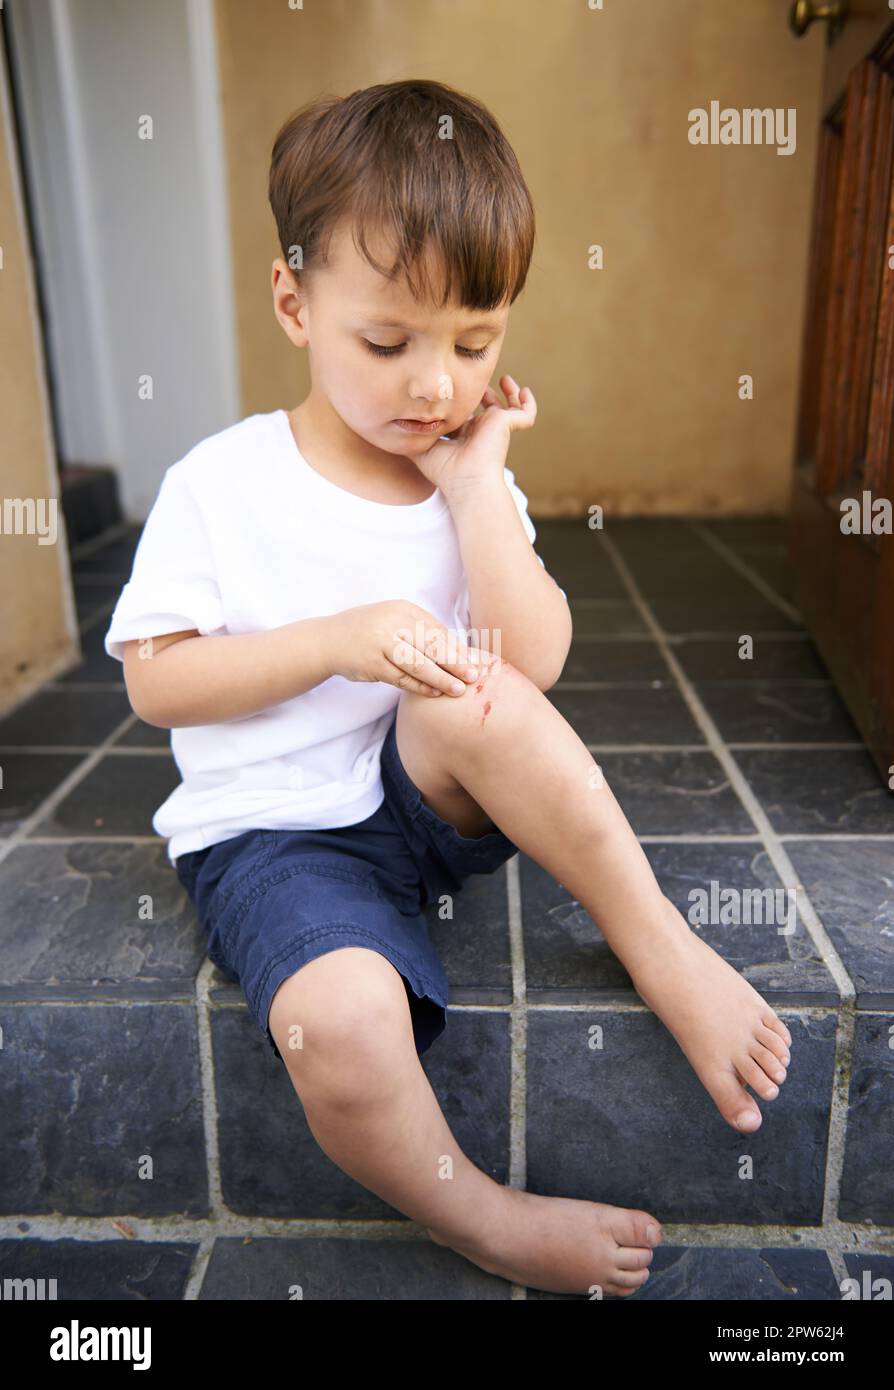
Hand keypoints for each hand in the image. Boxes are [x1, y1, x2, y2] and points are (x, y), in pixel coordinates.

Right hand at [324, 601, 499, 697]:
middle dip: (456, 663)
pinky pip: (401, 678)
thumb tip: (459, 651)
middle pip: (432, 646)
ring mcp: (381, 642)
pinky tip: (434, 692)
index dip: (458, 648)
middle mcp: (393, 622)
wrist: (328, 640)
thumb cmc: (369, 632)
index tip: (476, 662)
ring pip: (419, 664)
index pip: (438, 630)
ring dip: (441, 679)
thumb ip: (421, 632)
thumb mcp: (394, 621)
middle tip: (474, 677)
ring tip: (458, 690)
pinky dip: (419, 686)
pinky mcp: (372, 663)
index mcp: (403, 609)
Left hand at [412, 374, 536, 499]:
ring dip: (509, 394)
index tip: (452, 391)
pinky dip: (528, 403)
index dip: (461, 404)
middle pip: (487, 409)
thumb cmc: (445, 472)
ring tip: (505, 380)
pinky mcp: (507, 424)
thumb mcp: (422, 448)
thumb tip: (396, 422)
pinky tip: (523, 391)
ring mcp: (496, 428)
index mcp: (464, 437)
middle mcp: (481, 431)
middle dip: (484, 395)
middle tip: (476, 382)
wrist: (467, 481)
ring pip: (509, 409)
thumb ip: (414, 434)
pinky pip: (526, 413)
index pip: (466, 417)